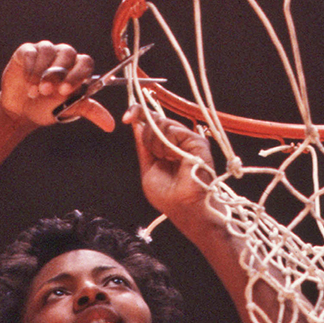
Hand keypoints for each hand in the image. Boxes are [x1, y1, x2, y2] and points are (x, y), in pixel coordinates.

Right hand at [0, 42, 114, 131]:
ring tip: (35, 92)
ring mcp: (46, 51)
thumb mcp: (70, 109)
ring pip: (48, 51)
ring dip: (41, 73)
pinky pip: (31, 53)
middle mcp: (64, 56)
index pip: (85, 62)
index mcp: (78, 68)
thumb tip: (110, 126)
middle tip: (47, 91)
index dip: (77, 74)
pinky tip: (28, 83)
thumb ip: (91, 111)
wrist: (22, 111)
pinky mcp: (27, 51)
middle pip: (67, 53)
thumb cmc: (48, 107)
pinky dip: (29, 69)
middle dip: (57, 74)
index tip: (65, 91)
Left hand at [124, 105, 218, 226]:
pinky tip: (173, 157)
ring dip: (157, 143)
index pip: (151, 121)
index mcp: (166, 146)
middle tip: (156, 155)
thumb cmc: (169, 197)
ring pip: (163, 123)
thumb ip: (143, 146)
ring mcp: (188, 140)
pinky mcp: (197, 142)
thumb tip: (136, 124)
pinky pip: (174, 130)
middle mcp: (178, 140)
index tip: (126, 117)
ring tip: (166, 160)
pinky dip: (168, 144)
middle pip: (155, 119)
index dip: (138, 113)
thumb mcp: (147, 168)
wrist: (184, 209)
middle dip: (148, 136)